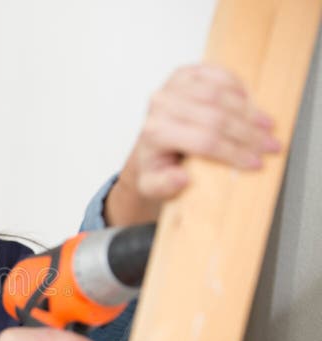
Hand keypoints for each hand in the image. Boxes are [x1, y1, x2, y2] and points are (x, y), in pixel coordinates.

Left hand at [108, 63, 281, 225]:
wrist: (149, 146)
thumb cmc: (155, 167)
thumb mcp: (152, 187)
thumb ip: (163, 186)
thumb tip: (181, 179)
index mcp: (154, 133)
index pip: (204, 141)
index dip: (234, 153)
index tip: (256, 163)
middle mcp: (160, 105)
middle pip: (216, 118)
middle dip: (248, 135)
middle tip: (270, 147)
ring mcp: (172, 86)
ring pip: (220, 95)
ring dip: (249, 112)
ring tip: (267, 128)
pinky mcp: (184, 74)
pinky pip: (219, 75)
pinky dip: (239, 88)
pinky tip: (251, 104)